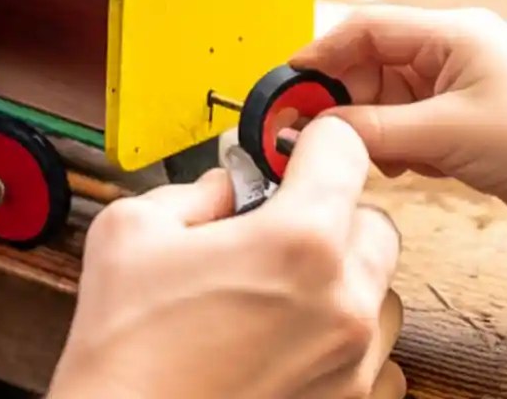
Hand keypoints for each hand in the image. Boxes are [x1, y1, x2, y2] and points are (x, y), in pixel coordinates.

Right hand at [49, 116, 402, 398]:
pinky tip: (292, 347)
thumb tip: (224, 189)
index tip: (293, 155)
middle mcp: (342, 301)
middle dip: (331, 216)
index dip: (313, 143)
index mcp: (297, 242)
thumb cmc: (124, 350)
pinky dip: (345, 346)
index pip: (345, 150)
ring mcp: (353, 363)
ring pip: (382, 293)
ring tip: (280, 299)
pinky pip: (379, 360)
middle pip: (376, 223)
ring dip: (344, 283)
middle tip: (276, 232)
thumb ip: (192, 191)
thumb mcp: (130, 231)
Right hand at [290, 5, 506, 233]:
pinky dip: (395, 146)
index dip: (321, 53)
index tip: (288, 84)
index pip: (366, 28)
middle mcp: (449, 51)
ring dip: (372, 131)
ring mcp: (452, 86)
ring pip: (380, 100)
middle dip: (343, 102)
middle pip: (367, 65)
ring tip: (392, 160)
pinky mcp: (454, 118)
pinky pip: (400, 125)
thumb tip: (308, 129)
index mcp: (452, 34)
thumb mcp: (443, 135)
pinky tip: (416, 168)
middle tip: (316, 136)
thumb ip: (370, 130)